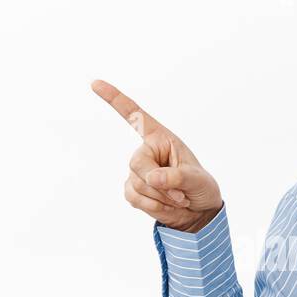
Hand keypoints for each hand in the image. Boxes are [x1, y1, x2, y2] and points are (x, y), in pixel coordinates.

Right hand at [91, 78, 223, 232]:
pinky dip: (153, 206)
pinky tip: (166, 205)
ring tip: (178, 198)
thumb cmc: (201, 187)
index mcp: (161, 138)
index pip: (134, 115)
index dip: (114, 99)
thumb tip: (152, 177)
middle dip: (158, 183)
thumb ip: (177, 177)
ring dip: (161, 197)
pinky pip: (134, 198)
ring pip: (137, 184)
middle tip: (181, 194)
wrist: (198, 212)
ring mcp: (137, 171)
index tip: (95, 83)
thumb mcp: (197, 180)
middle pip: (137, 163)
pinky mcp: (133, 189)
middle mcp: (146, 151)